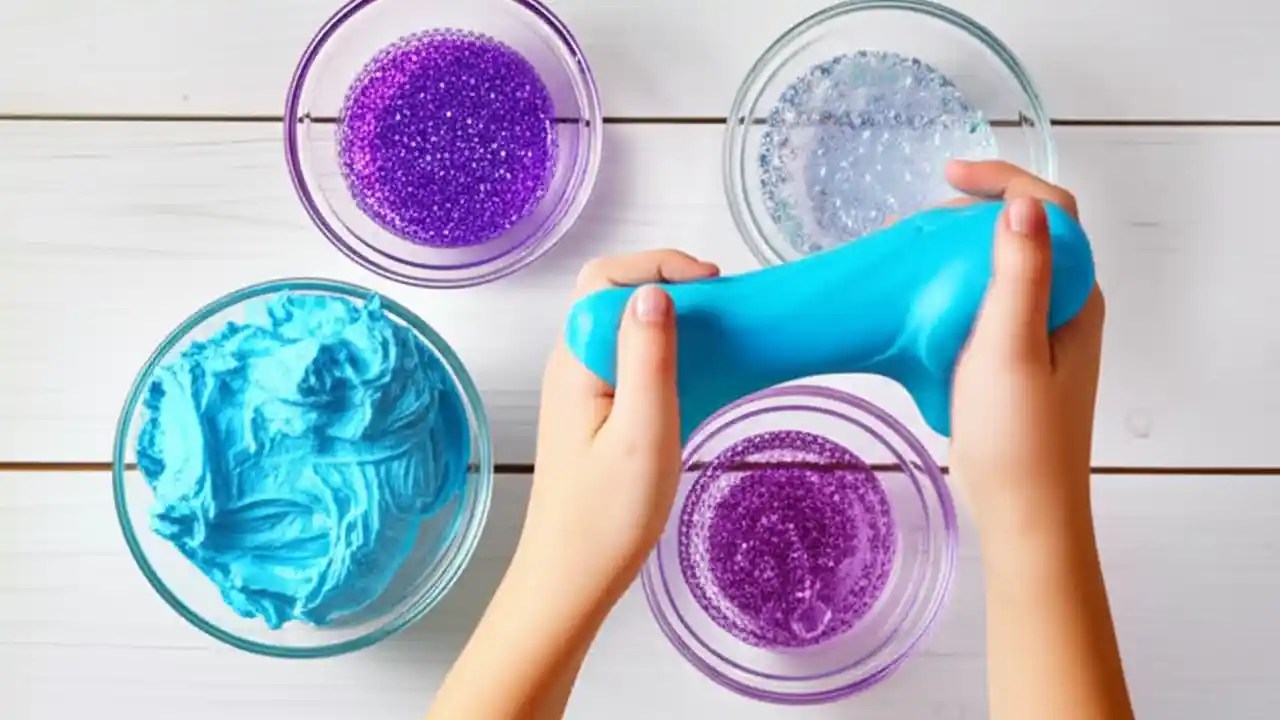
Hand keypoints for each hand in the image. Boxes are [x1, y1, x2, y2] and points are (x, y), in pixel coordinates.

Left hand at [516, 250, 719, 610]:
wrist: (571, 578)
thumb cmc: (607, 518)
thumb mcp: (642, 435)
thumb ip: (649, 360)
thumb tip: (653, 292)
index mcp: (576, 362)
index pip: (605, 278)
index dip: (659, 265)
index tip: (713, 286)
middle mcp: (572, 364)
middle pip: (612, 293)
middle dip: (668, 283)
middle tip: (723, 307)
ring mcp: (582, 387)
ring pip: (623, 325)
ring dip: (670, 318)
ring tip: (720, 334)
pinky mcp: (595, 410)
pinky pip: (629, 358)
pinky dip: (666, 350)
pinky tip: (699, 373)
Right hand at [946, 160, 1104, 536]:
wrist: (1022, 515)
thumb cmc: (1019, 438)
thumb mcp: (1011, 350)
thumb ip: (1019, 277)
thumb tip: (1023, 204)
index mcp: (1075, 299)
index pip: (1052, 211)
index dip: (1004, 180)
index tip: (947, 177)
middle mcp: (1062, 309)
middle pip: (1025, 233)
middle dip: (972, 212)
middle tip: (917, 221)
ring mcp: (1035, 337)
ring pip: (998, 270)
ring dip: (955, 252)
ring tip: (907, 255)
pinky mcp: (1008, 362)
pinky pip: (980, 305)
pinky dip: (947, 291)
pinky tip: (913, 306)